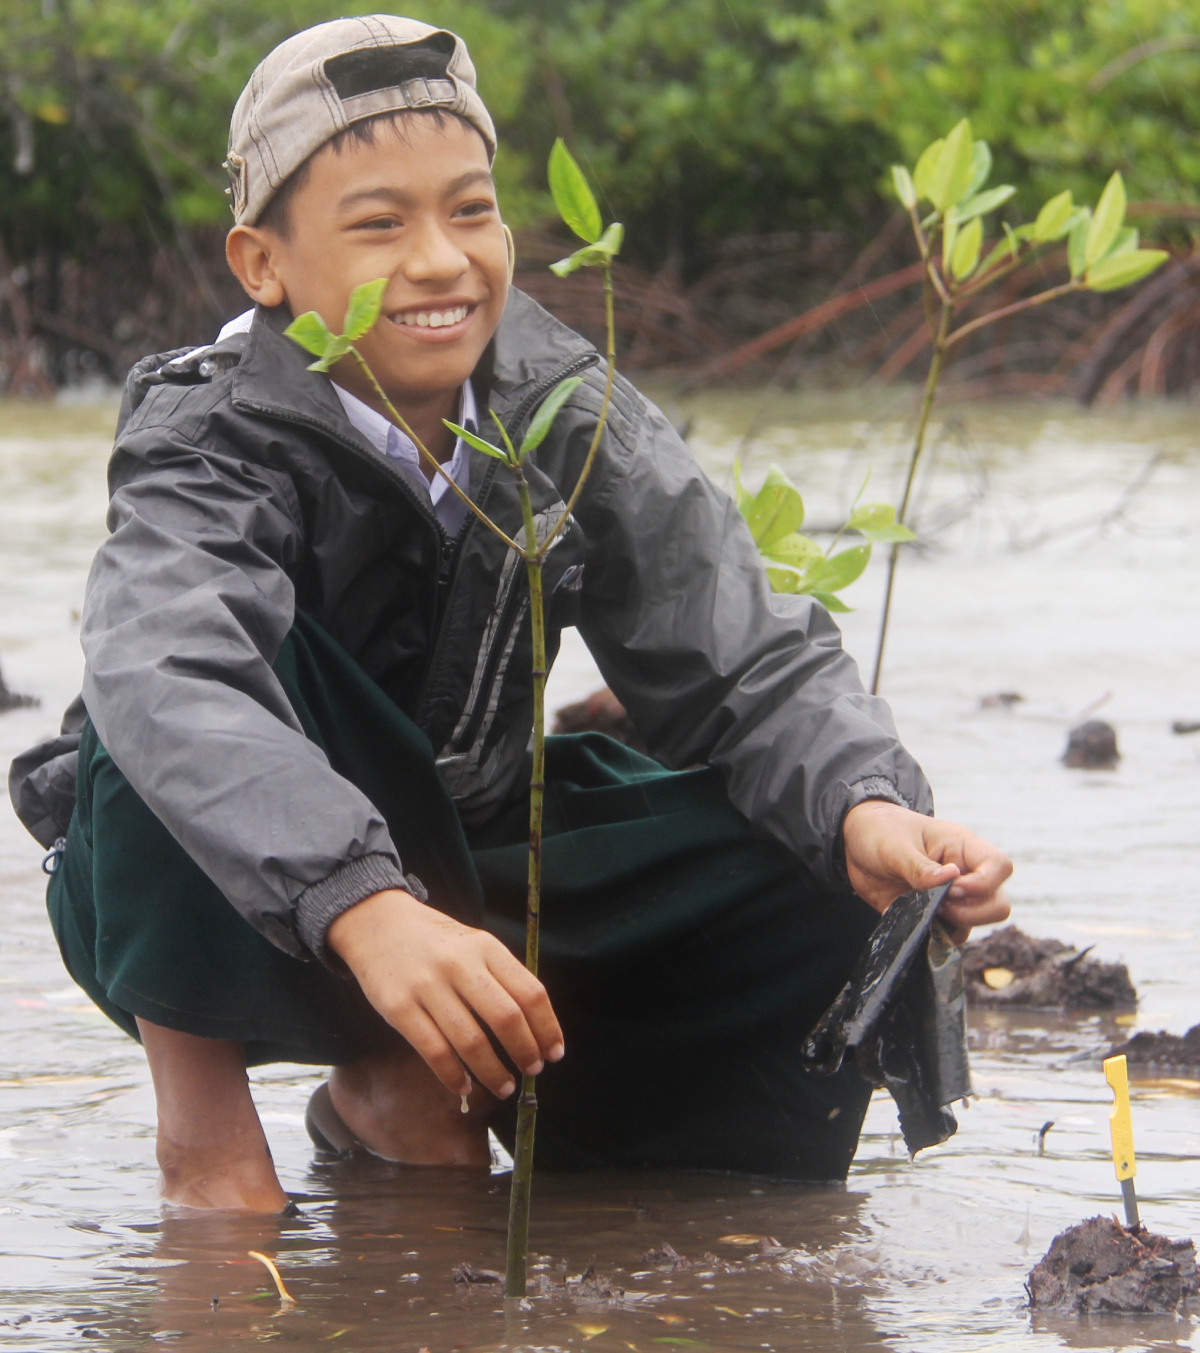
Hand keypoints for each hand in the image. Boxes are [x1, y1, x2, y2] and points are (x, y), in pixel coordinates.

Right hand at [327, 889, 564, 1099]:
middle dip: (525, 1052)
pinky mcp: (399, 1007)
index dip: (547, 1028)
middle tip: (532, 1071)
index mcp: (485, 947)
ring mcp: (427, 986)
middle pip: (506, 1018)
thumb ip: (501, 976)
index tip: (554, 1052)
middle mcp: (459, 964)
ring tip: (504, 1087)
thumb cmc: (434, 941)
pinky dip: (453, 1076)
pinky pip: (434, 1051)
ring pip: (471, 1041)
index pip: (530, 992)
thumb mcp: (473, 944)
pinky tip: (464, 1086)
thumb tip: (534, 1028)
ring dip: (493, 1072)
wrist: (377, 922)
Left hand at [842, 800, 1011, 942]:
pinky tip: (914, 922)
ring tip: (920, 909)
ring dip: (952, 925)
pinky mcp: (934, 915)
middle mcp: (965, 874)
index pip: (999, 866)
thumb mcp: (894, 845)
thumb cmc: (880, 832)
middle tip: (937, 905)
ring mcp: (952, 898)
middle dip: (972, 913)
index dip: (984, 884)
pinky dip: (935, 936)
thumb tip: (950, 879)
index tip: (952, 888)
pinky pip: (949, 935)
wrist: (854, 844)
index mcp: (962, 848)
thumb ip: (919, 866)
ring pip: (976, 924)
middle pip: (998, 903)